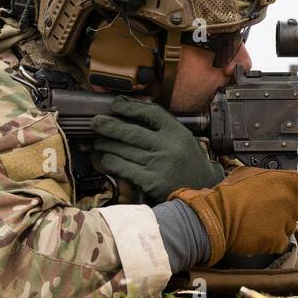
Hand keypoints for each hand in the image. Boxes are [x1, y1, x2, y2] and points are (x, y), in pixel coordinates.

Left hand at [90, 97, 223, 203]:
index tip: (115, 104)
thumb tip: (132, 108)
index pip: (151, 113)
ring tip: (97, 141)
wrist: (202, 193)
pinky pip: (123, 168)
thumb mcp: (183, 140)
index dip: (130, 107)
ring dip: (106, 145)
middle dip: (109, 125)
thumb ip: (163, 127)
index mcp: (178, 133)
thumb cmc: (189, 164)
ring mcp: (158, 164)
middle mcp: (168, 147)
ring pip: (123, 150)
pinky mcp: (150, 181)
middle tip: (95, 122)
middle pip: (131, 132)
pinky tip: (104, 158)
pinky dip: (110, 162)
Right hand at [170, 167, 297, 264]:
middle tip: (269, 211)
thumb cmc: (228, 195)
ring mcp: (285, 222)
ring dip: (279, 225)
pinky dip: (272, 240)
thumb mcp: (249, 173)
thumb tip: (274, 178)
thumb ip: (269, 176)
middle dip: (287, 209)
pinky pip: (281, 241)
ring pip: (291, 225)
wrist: (217, 218)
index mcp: (284, 181)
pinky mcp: (278, 240)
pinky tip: (258, 234)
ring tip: (259, 223)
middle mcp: (289, 201)